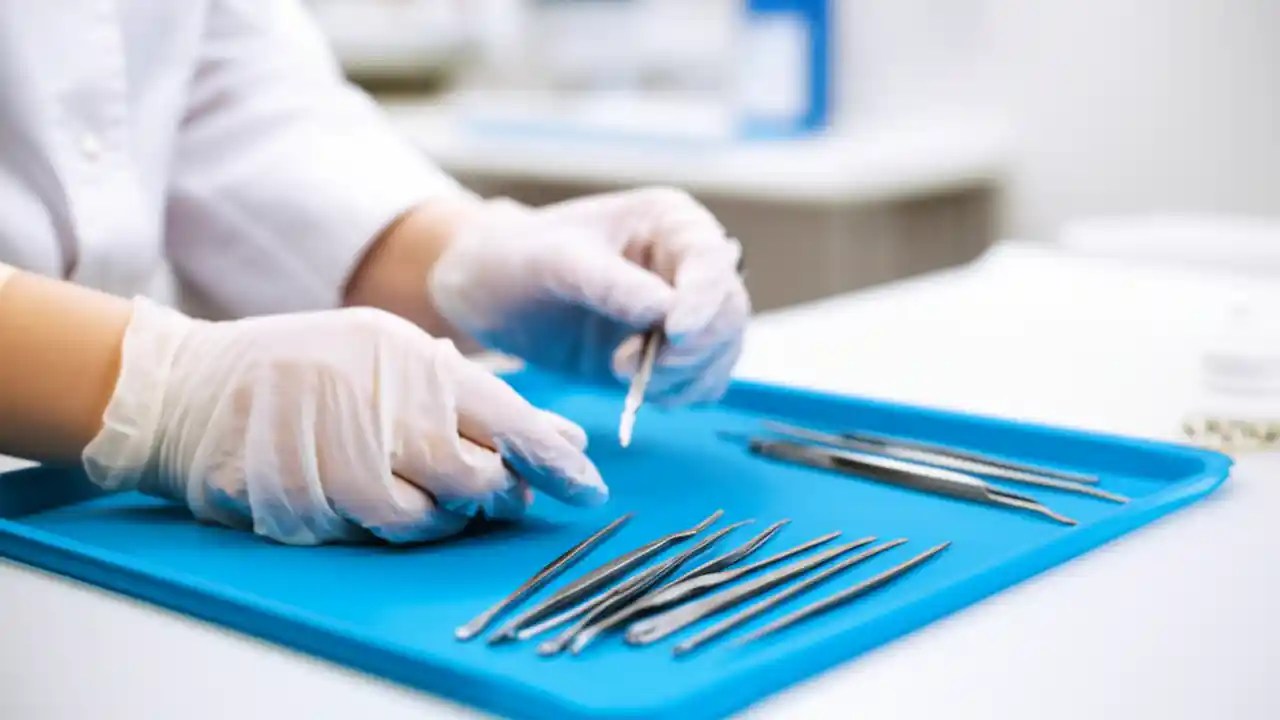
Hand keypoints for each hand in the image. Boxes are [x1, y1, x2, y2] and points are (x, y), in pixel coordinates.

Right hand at [81, 299, 605, 544]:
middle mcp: (381, 407)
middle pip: (470, 478)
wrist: (191, 386)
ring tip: (415, 488)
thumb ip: (482, 401)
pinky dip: (365, 523)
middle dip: (492, 495)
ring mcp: (335, 457)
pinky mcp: (296, 502)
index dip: (553, 462)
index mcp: (413, 362)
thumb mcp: (399, 357)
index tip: (590, 490)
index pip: (507, 418)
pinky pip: (357, 536)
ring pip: (418, 520)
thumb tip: (565, 439)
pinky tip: (349, 491)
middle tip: (494, 494)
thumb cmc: (312, 366)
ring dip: (431, 518)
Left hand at [428, 188, 749, 405]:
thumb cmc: (517, 257)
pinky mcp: (670, 355)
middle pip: (729, 313)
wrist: (487, 293)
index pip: (711, 261)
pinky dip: (680, 395)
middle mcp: (688, 266)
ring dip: (683, 377)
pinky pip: (701, 383)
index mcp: (670, 224)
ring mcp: (684, 313)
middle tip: (627, 366)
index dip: (703, 301)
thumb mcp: (555, 261)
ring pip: (722, 354)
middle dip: (691, 349)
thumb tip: (667, 313)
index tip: (673, 334)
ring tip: (621, 373)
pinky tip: (638, 391)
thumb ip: (611, 284)